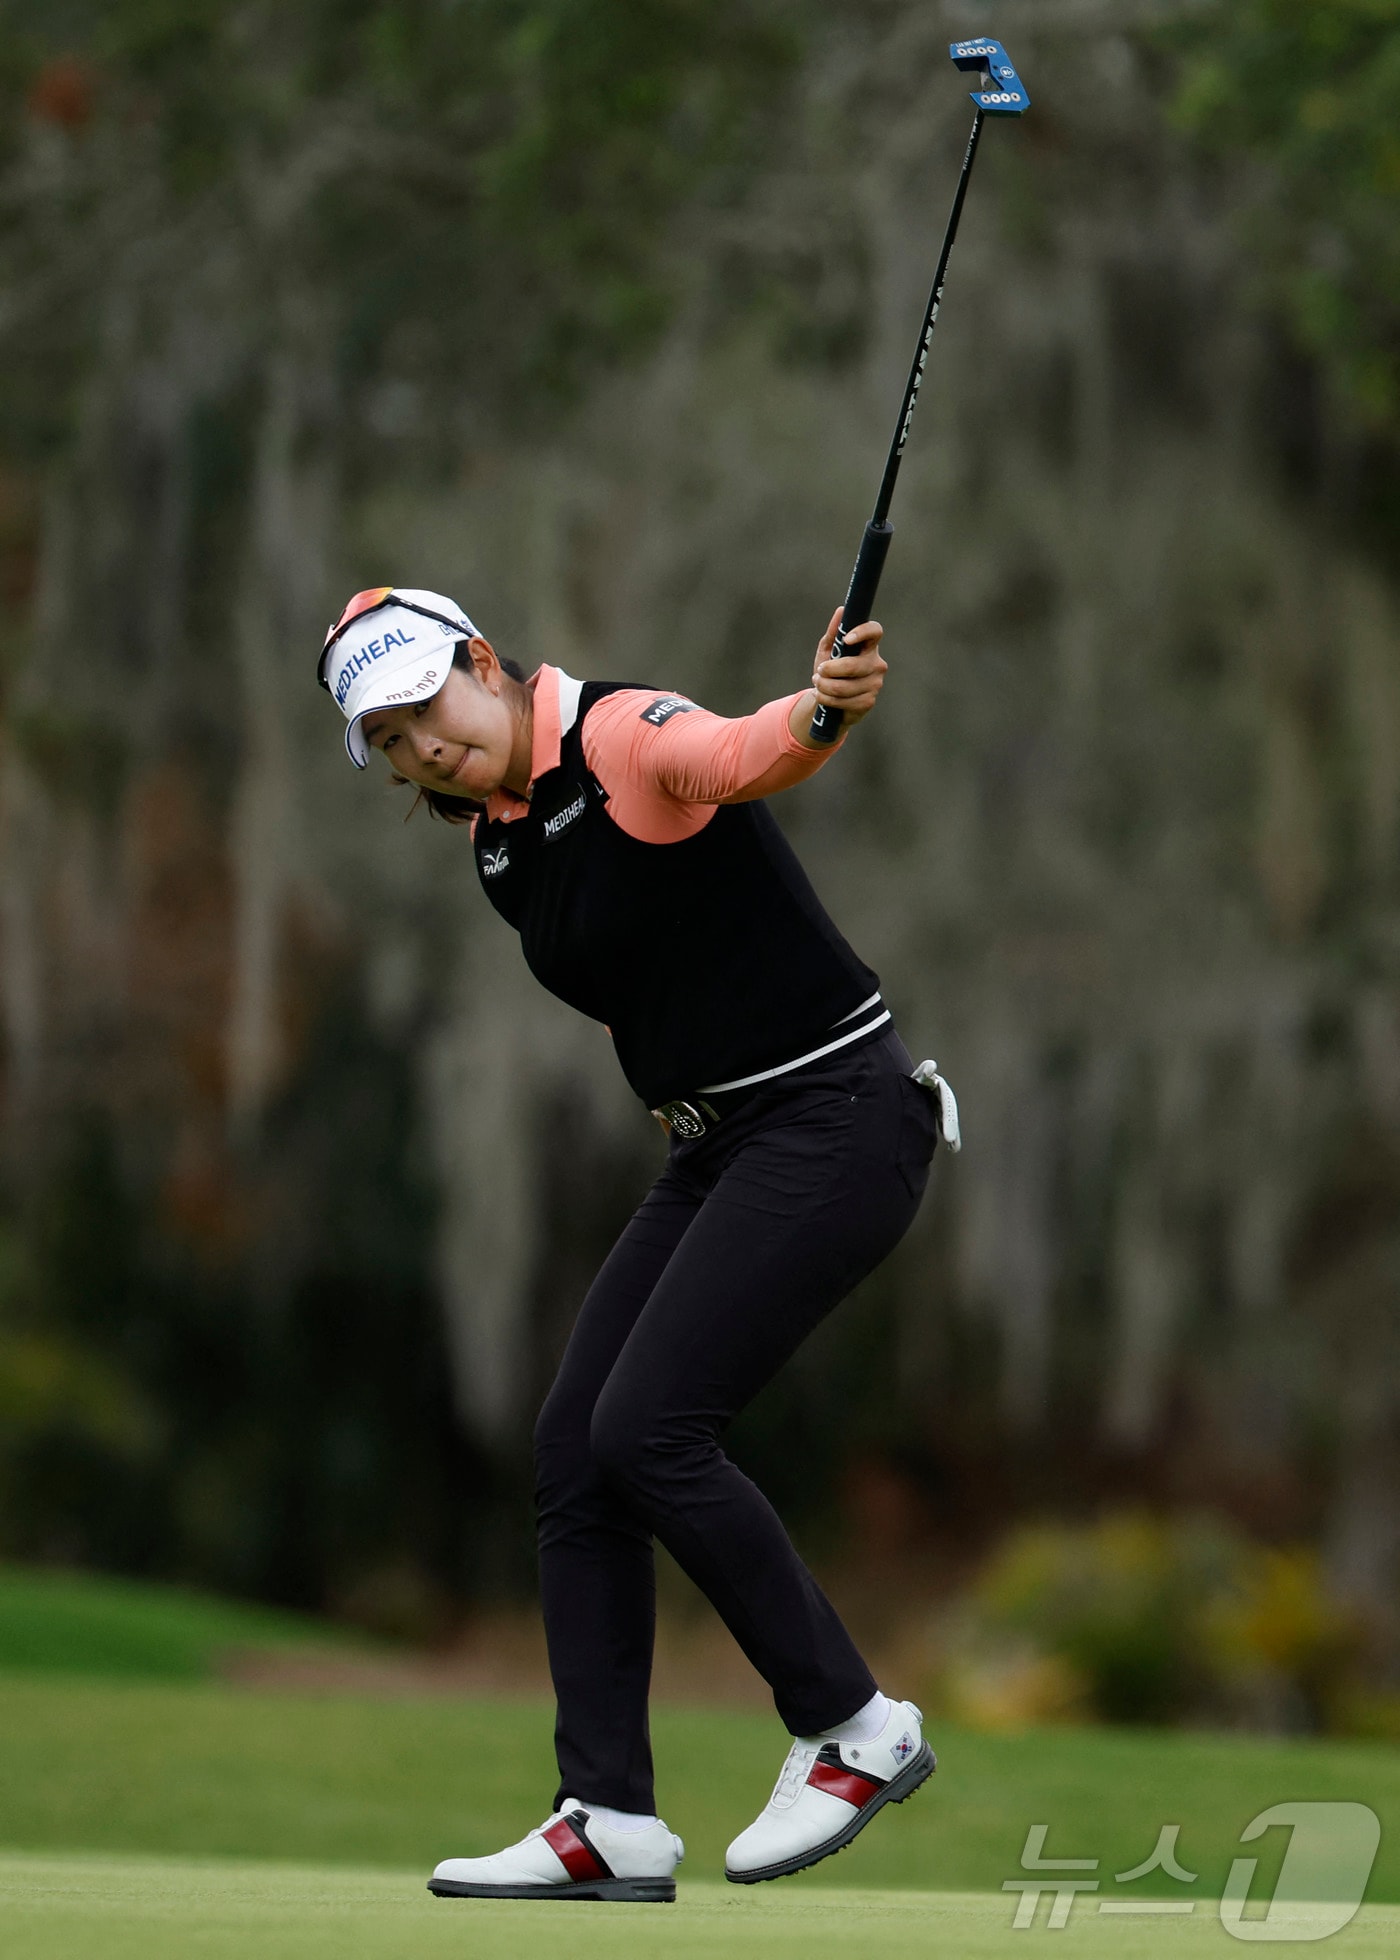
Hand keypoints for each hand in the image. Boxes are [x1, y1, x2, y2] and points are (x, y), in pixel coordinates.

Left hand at [791, 609, 887, 745]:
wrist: (832, 699)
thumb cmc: (832, 669)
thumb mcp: (829, 650)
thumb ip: (833, 632)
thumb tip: (841, 610)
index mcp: (869, 646)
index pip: (875, 632)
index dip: (862, 632)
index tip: (846, 639)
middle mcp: (877, 664)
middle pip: (852, 666)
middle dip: (828, 670)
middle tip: (819, 671)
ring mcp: (875, 684)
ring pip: (844, 686)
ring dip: (823, 686)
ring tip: (818, 683)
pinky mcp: (868, 701)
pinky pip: (843, 701)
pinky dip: (826, 699)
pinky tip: (822, 696)